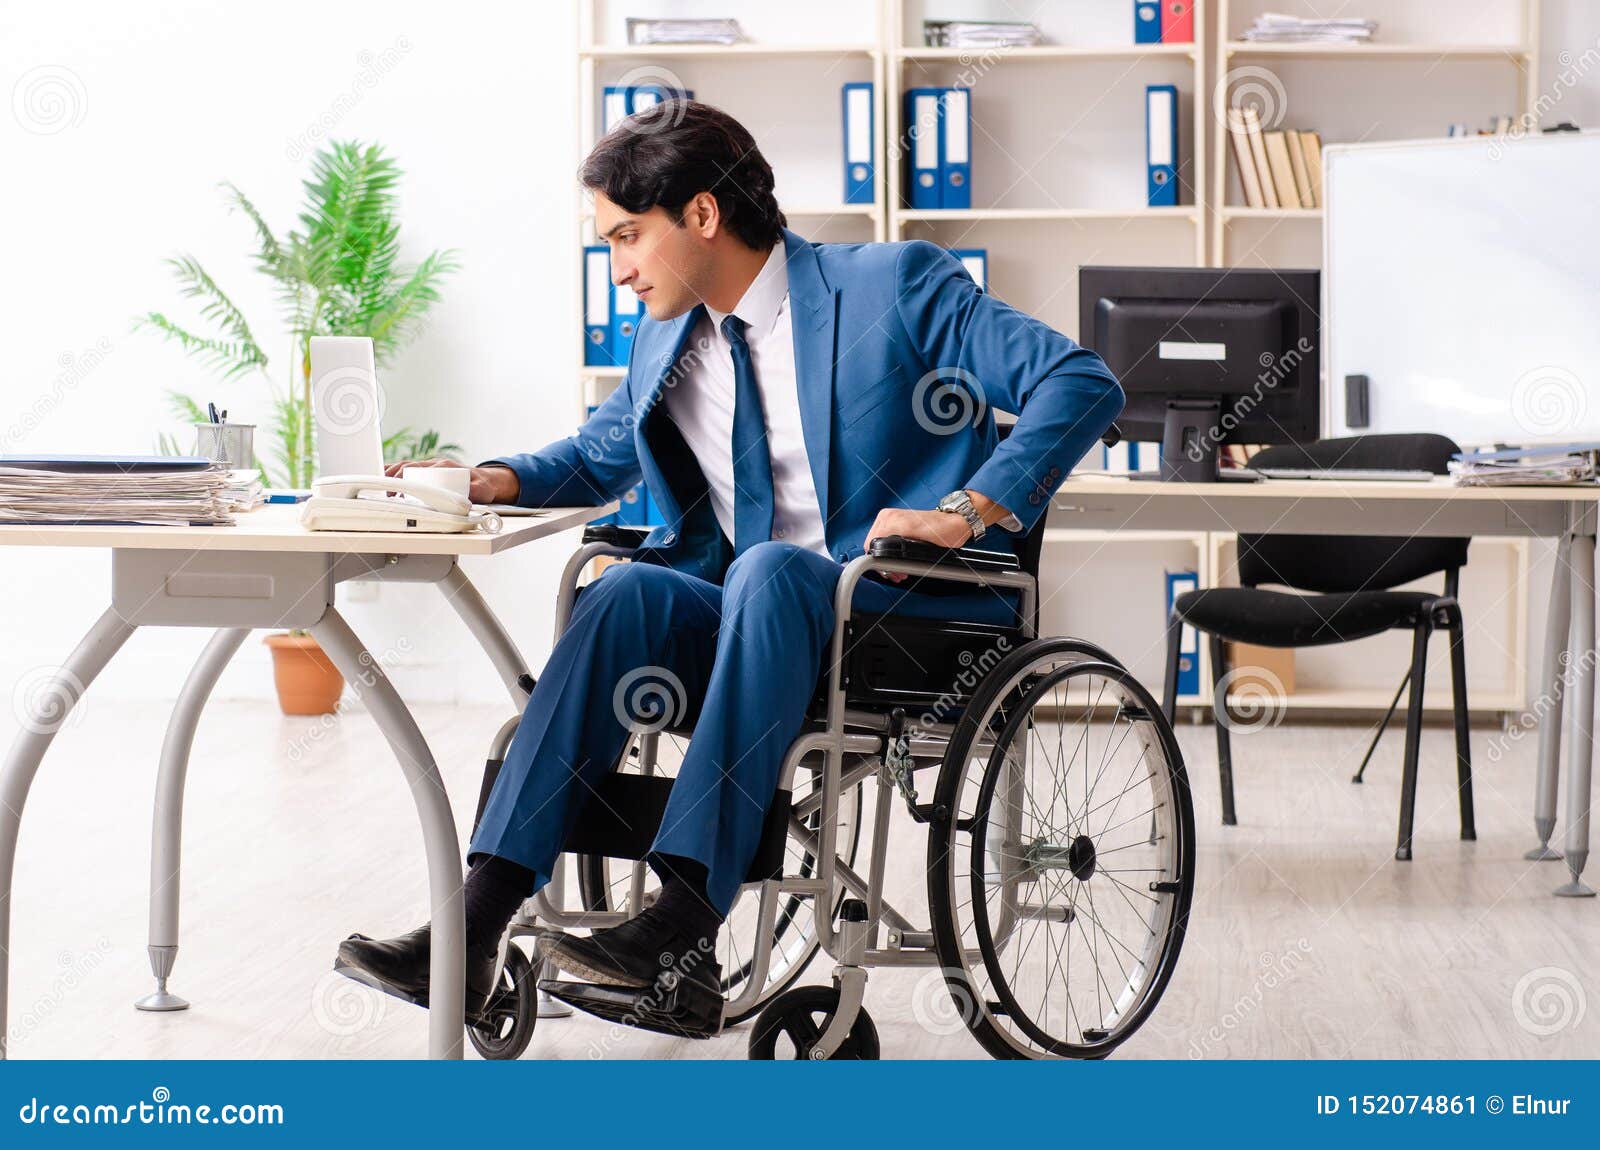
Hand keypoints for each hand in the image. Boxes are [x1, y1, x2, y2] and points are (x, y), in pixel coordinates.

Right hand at [384, 459, 518, 504]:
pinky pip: (411, 472)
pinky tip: (389, 483)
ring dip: (393, 475)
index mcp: (444, 466)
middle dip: (395, 476)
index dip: (406, 475)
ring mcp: (432, 469)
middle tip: (386, 489)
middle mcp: (436, 465)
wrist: (487, 481)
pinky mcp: (430, 474)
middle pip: (409, 466)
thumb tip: (468, 495)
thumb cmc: (483, 485)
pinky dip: (398, 475)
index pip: (419, 468)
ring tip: (383, 488)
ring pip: (407, 467)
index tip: (398, 485)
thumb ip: (476, 491)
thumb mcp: (482, 489)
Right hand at [865, 507, 972, 582]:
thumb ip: (903, 550)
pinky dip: (888, 551)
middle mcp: (888, 517)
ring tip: (899, 570)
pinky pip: (882, 538)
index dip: (880, 563)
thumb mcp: (924, 543)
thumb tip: (888, 560)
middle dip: (882, 563)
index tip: (893, 572)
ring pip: (876, 544)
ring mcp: (889, 518)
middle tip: (897, 574)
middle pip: (872, 546)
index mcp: (892, 520)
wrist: (954, 521)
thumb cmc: (943, 531)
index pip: (872, 545)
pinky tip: (899, 559)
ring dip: (885, 559)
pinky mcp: (893, 521)